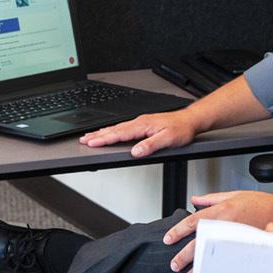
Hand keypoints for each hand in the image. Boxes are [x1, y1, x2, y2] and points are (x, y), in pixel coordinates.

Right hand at [79, 109, 199, 156]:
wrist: (189, 120)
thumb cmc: (181, 129)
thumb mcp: (168, 140)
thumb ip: (151, 146)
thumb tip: (136, 152)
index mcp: (143, 125)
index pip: (119, 134)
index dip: (104, 139)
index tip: (92, 143)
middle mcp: (139, 122)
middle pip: (114, 130)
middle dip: (97, 135)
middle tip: (83, 139)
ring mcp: (140, 122)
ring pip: (117, 128)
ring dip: (102, 132)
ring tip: (90, 136)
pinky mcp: (142, 123)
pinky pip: (123, 127)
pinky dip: (112, 130)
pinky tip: (109, 132)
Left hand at [163, 190, 272, 272]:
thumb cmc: (262, 203)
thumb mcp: (234, 194)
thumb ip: (212, 198)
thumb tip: (195, 199)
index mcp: (222, 210)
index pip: (193, 221)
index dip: (178, 231)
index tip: (168, 239)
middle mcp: (226, 225)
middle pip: (198, 242)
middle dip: (184, 255)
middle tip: (174, 263)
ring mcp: (234, 239)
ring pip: (210, 255)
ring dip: (197, 267)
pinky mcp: (243, 249)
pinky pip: (226, 261)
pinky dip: (216, 269)